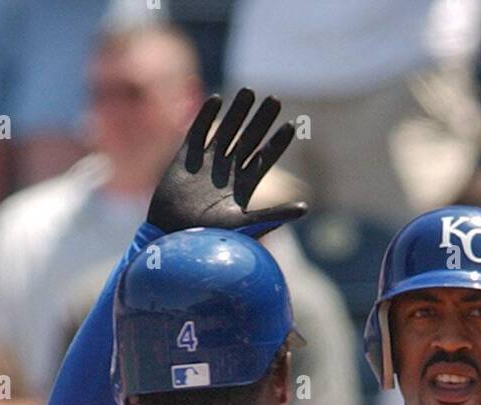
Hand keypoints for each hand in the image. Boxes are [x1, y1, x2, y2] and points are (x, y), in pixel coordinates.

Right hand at [146, 88, 306, 238]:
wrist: (174, 235)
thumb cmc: (209, 235)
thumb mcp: (246, 225)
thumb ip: (274, 215)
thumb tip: (306, 209)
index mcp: (243, 185)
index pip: (265, 158)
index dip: (277, 143)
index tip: (291, 126)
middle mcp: (227, 171)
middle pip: (249, 139)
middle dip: (261, 120)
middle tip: (275, 100)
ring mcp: (207, 163)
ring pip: (226, 131)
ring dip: (237, 112)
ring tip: (250, 92)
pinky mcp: (187, 158)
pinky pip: (198, 132)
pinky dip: (205, 116)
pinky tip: (216, 99)